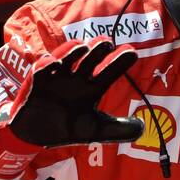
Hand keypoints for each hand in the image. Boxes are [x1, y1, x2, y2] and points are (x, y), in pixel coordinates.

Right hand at [11, 37, 143, 147]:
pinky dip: (46, 65)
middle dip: (97, 50)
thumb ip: (118, 129)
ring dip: (72, 51)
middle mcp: (76, 78)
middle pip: (89, 59)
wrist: (37, 136)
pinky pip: (40, 70)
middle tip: (108, 43)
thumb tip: (142, 127)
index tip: (132, 52)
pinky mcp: (37, 82)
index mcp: (91, 88)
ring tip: (83, 47)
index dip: (119, 62)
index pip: (109, 71)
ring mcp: (56, 78)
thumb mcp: (94, 130)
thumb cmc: (68, 127)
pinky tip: (54, 63)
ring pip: (65, 58)